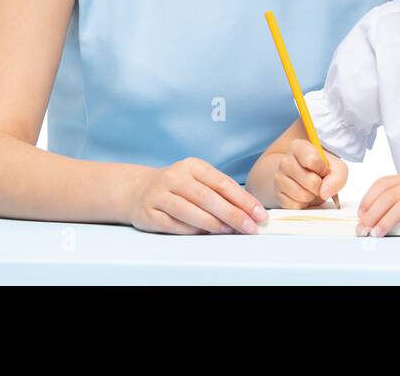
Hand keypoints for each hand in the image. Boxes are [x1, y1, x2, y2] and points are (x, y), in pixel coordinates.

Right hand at [126, 157, 267, 234]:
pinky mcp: (149, 213)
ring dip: (213, 223)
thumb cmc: (178, 187)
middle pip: (208, 198)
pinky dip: (192, 230)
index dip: (243, 200)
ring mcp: (160, 194)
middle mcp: (175, 177)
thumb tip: (249, 212)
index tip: (259, 214)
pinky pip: (174, 225)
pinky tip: (204, 233)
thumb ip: (220, 193)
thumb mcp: (198, 181)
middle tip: (250, 227)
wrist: (139, 190)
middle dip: (233, 214)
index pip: (223, 183)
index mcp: (192, 166)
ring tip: (230, 231)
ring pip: (190, 211)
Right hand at [273, 139, 347, 208]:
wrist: (304, 176)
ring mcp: (278, 178)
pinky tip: (303, 195)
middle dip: (320, 186)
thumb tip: (325, 191)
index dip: (324, 169)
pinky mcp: (278, 194)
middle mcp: (285, 161)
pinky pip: (296, 205)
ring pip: (303, 195)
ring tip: (311, 189)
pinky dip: (304, 204)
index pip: (312, 160)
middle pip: (311, 181)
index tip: (324, 168)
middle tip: (319, 182)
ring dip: (313, 196)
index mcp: (298, 147)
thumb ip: (338, 176)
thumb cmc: (320, 169)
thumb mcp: (336, 167)